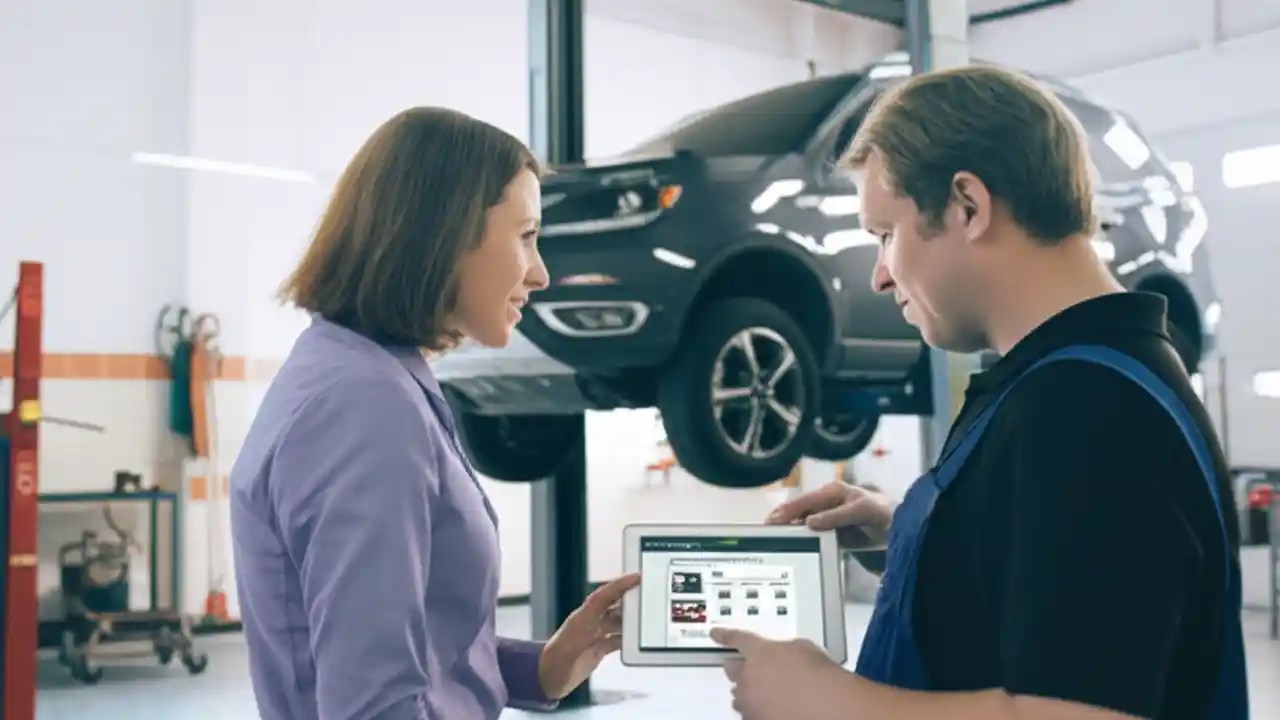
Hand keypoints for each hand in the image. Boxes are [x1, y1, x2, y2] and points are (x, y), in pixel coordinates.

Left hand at [537, 573, 639, 699]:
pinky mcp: (596, 649)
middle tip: (647, 593)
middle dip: (630, 599)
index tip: (636, 577)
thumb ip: (591, 631)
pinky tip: (635, 640)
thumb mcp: (574, 645)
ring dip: (630, 620)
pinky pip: (615, 638)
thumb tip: (611, 625)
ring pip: (616, 621)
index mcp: (582, 617)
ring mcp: (593, 636)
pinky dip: (626, 638)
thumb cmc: (554, 661)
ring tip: (646, 618)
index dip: (620, 585)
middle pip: (613, 605)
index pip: (604, 595)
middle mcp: (589, 623)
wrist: (545, 679)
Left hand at [711, 627, 854, 719]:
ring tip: (769, 695)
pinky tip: (773, 710)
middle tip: (751, 671)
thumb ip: (786, 649)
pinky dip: (756, 711)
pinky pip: (748, 713)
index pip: (737, 639)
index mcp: (759, 652)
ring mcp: (749, 700)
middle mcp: (748, 675)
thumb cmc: (820, 677)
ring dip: (749, 692)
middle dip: (739, 668)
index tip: (715, 633)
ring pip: (739, 695)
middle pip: (732, 669)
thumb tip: (786, 653)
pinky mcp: (753, 719)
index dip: (724, 635)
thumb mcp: (804, 648)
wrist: (826, 705)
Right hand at [767, 481, 894, 549]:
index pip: (804, 501)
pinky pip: (812, 533)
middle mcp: (828, 502)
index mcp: (833, 492)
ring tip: (773, 537)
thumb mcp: (861, 512)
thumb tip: (809, 522)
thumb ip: (836, 517)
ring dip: (789, 528)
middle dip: (782, 517)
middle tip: (765, 530)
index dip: (787, 510)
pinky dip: (801, 537)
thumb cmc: (884, 513)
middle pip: (800, 510)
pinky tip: (792, 544)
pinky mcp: (833, 532)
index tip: (772, 521)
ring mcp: (829, 517)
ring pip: (803, 521)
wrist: (903, 528)